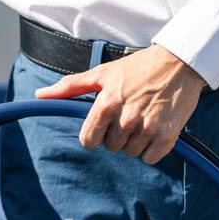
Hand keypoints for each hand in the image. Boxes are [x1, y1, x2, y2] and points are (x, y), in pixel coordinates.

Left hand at [36, 44, 206, 164]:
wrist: (179, 62)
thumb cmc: (138, 67)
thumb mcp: (102, 73)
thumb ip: (69, 86)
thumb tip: (40, 96)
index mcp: (106, 104)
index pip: (89, 140)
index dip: (95, 135)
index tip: (105, 124)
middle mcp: (126, 117)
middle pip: (111, 147)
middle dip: (117, 135)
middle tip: (130, 115)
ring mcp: (147, 127)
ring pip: (131, 153)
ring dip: (135, 141)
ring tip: (144, 118)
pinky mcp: (167, 136)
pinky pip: (150, 158)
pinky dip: (152, 149)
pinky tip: (155, 129)